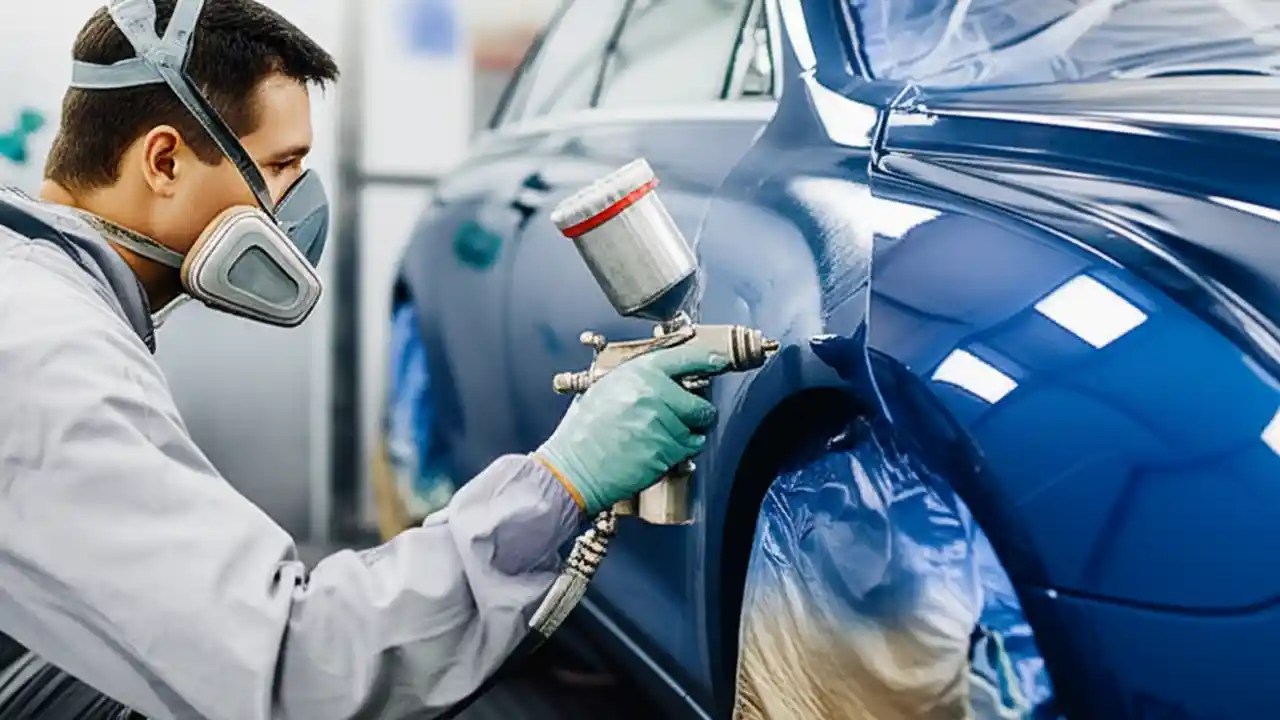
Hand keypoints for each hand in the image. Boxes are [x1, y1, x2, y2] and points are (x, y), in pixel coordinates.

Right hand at [533, 344, 728, 514]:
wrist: (574, 467)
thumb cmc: (584, 431)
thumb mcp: (605, 389)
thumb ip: (638, 379)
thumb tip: (668, 376)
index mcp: (639, 373)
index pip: (684, 358)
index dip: (708, 359)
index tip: (720, 362)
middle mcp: (655, 394)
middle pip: (700, 403)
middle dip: (698, 413)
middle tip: (684, 419)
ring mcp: (662, 424)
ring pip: (696, 430)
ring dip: (687, 435)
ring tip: (659, 437)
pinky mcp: (666, 451)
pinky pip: (688, 449)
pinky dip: (680, 452)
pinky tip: (657, 451)